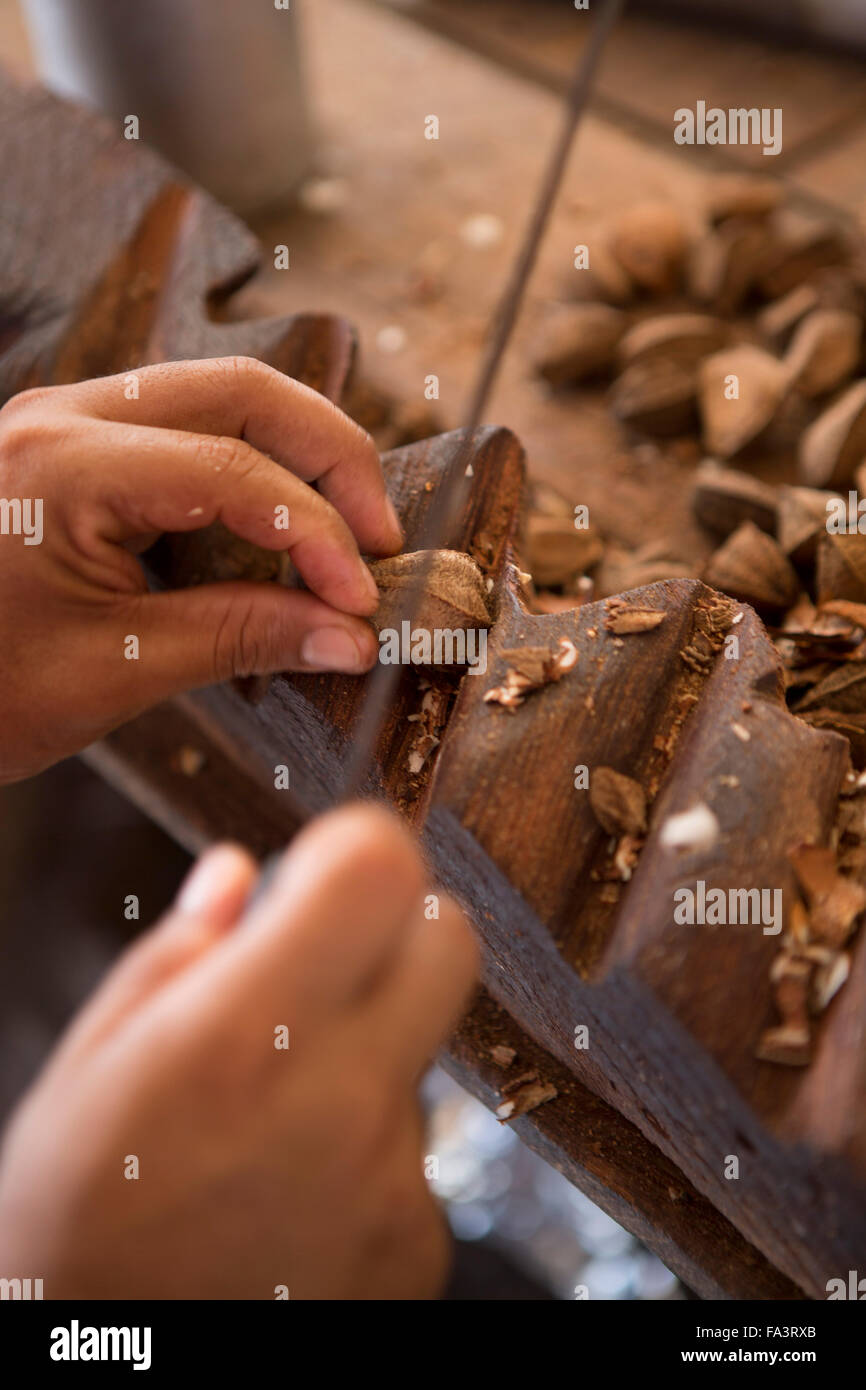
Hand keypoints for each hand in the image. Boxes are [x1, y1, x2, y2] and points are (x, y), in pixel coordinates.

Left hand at [0, 357, 401, 780]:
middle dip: (329, 456)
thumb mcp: (111, 671)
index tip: (361, 601)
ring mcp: (64, 421)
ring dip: (294, 454)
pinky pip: (184, 428)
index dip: (316, 536)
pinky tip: (275, 529)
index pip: (233, 474)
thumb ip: (240, 637)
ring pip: (218, 394)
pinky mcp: (72, 446)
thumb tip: (349, 635)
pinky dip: (248, 470)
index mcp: (62, 468)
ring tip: (341, 530)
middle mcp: (62, 416)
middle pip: (242, 390)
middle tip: (379, 535)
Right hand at [0, 805, 477, 1298]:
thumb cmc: (68, 1240)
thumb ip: (174, 960)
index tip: (321, 865)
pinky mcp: (418, 1248)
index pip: (380, 872)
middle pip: (448, 942)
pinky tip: (288, 1198)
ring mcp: (393, 1183)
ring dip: (361, 1061)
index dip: (356, 847)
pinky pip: (414, 1154)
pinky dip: (364, 1155)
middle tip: (318, 971)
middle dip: (394, 930)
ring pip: (419, 1056)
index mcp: (243, 1037)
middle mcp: (339, 1103)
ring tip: (263, 1131)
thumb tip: (238, 874)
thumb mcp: (84, 1077)